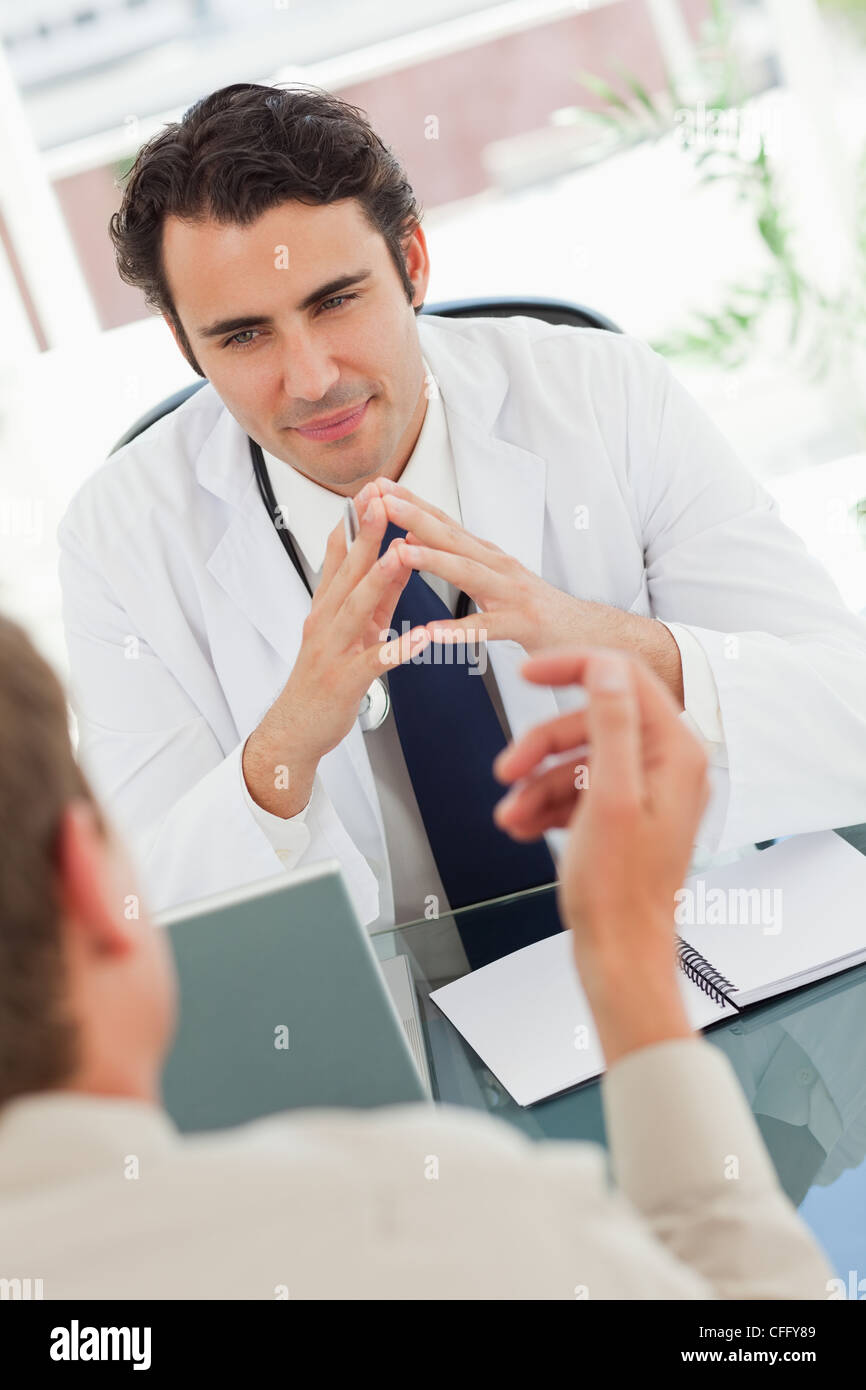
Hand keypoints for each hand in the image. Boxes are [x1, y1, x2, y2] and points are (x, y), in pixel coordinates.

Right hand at [243, 487, 429, 814]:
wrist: (296, 729)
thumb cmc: (323, 677)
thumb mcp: (345, 628)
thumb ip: (369, 593)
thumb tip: (387, 554)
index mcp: (327, 608)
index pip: (342, 558)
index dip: (358, 525)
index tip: (373, 490)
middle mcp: (326, 622)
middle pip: (348, 574)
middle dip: (367, 537)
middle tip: (383, 501)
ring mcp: (333, 651)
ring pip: (357, 610)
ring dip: (379, 580)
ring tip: (402, 554)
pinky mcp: (344, 681)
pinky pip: (374, 663)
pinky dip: (397, 648)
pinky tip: (421, 636)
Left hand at [379, 482, 582, 653]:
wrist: (587, 632)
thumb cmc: (535, 609)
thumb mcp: (494, 578)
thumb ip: (460, 559)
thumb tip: (416, 538)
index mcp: (487, 555)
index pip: (445, 523)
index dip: (412, 503)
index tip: (380, 486)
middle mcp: (499, 566)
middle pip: (453, 537)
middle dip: (416, 517)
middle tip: (383, 501)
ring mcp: (511, 594)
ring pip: (468, 573)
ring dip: (434, 560)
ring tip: (402, 552)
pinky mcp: (522, 625)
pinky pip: (486, 628)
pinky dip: (458, 630)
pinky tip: (432, 632)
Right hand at [493, 647, 709, 1063]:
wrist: (621, 953)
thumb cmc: (619, 893)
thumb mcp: (609, 798)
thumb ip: (611, 725)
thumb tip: (605, 671)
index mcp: (674, 753)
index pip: (622, 678)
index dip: (571, 669)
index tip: (528, 672)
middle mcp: (666, 767)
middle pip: (591, 721)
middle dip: (541, 745)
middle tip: (507, 768)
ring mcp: (646, 791)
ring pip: (577, 758)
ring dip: (536, 782)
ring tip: (512, 812)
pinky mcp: (624, 815)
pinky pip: (576, 790)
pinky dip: (545, 804)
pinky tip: (523, 825)